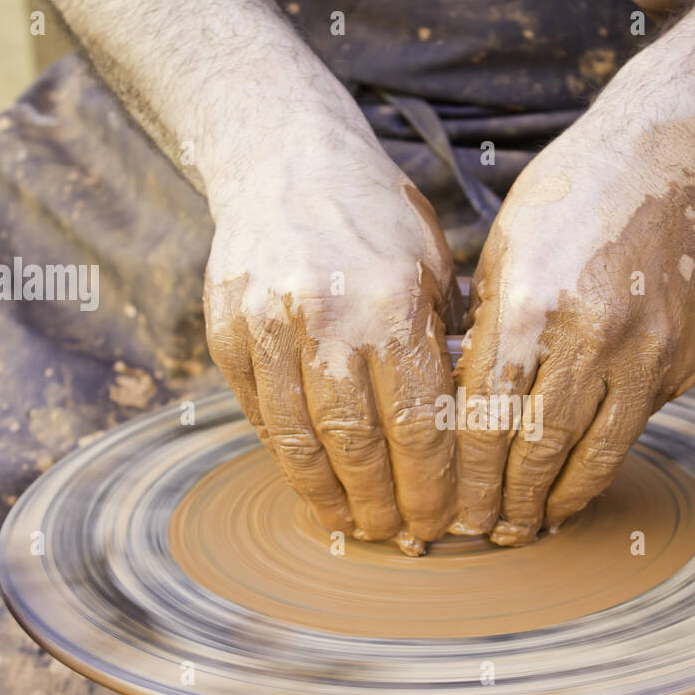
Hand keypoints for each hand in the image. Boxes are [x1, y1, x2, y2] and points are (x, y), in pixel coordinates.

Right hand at [203, 119, 461, 555]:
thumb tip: (466, 433)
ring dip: (329, 495)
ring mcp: (268, 326)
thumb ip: (445, 346)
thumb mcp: (433, 266)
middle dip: (383, 503)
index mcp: (393, 304)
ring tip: (352, 526)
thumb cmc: (377, 218)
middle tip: (399, 536)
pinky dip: (287, 457)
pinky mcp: (228, 331)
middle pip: (358, 445)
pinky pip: (259, 414)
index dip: (430, 485)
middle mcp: (328, 318)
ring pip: (300, 440)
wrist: (284, 158)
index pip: (419, 424)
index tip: (442, 520)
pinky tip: (310, 482)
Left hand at [452, 114, 694, 545]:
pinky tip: (582, 473)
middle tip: (492, 535)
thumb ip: (486, 328)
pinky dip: (606, 455)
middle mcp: (592, 334)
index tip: (456, 509)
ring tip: (538, 525)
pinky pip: (638, 423)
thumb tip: (460, 405)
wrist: (672, 158)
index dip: (469, 476)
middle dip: (512, 504)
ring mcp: (647, 351)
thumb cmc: (571, 196)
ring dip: (563, 500)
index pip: (487, 418)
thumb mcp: (506, 248)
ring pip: (599, 454)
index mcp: (531, 304)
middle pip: (541, 450)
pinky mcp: (683, 358)